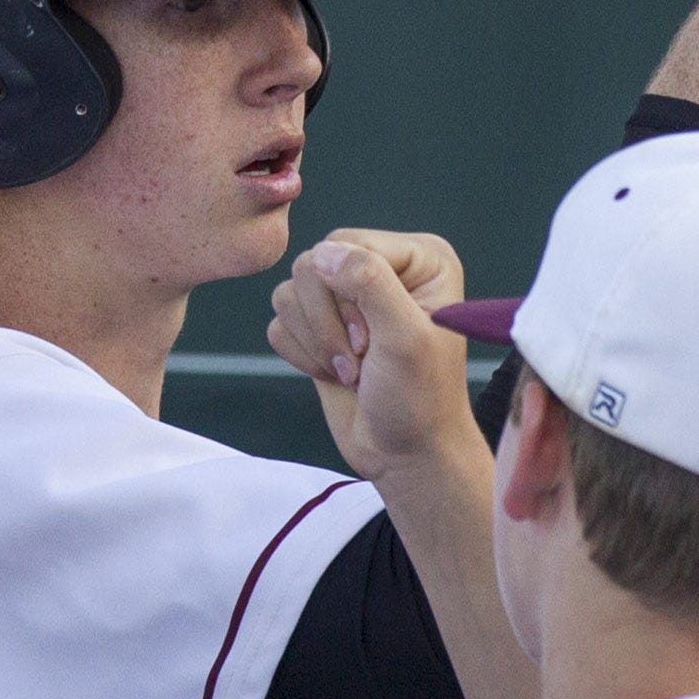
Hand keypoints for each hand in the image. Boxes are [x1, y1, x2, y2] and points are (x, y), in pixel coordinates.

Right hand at [276, 232, 482, 482]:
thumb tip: (323, 252)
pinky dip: (300, 354)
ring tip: (352, 371)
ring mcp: (348, 299)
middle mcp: (383, 269)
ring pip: (290, 292)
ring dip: (316, 341)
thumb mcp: (405, 336)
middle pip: (312, 265)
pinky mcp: (320, 328)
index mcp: (419, 258)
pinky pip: (279, 321)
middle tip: (361, 359)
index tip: (372, 340)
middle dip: (328, 322)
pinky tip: (334, 375)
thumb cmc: (419, 399)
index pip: (346, 244)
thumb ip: (369, 282)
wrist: (404, 454)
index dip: (346, 293)